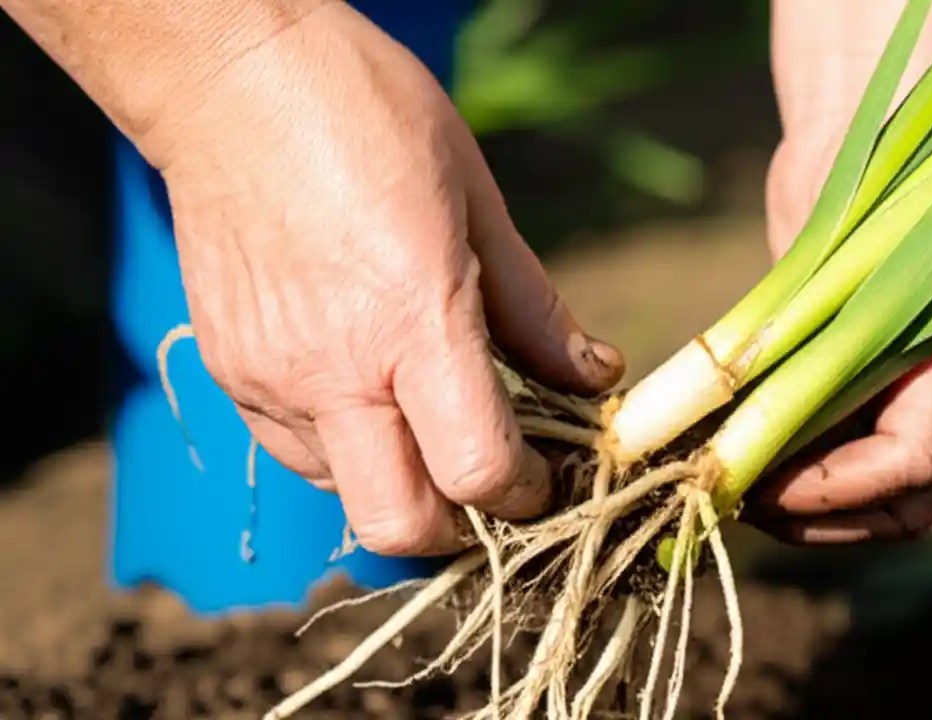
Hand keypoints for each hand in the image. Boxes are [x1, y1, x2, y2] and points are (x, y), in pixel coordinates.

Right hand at [148, 4, 623, 555]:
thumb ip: (536, 311)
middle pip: (398, 525)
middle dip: (458, 531)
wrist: (232, 81)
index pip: (477, 472)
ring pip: (344, 495)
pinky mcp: (229, 372)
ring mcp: (270, 378)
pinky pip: (295, 451)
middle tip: (490, 488)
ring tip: (429, 425)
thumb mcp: (478, 203)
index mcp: (412, 322)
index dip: (527, 493)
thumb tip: (596, 376)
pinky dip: (345, 449)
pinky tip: (369, 391)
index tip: (546, 475)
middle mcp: (333, 371)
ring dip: (399, 485)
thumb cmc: (368, 118)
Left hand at [743, 136, 931, 544]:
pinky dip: (789, 464)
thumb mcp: (827, 267)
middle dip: (816, 517)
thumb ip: (789, 352)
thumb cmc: (865, 181)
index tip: (756, 479)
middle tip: (736, 496)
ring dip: (799, 503)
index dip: (834, 492)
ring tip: (729, 479)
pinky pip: (836, 451)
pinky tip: (735, 445)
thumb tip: (722, 441)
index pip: (915, 470)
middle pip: (900, 504)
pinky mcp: (860, 379)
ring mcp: (904, 389)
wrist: (869, 128)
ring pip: (869, 492)